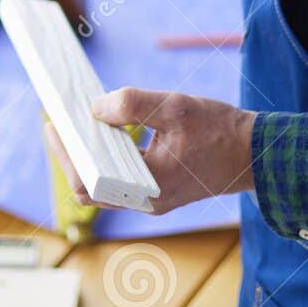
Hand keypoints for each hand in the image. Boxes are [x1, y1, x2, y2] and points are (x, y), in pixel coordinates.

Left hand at [43, 88, 256, 214]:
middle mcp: (146, 201)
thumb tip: (95, 108)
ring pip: (104, 186)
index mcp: (148, 186)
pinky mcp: (158, 192)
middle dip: (70, 155)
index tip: (52, 125)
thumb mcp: (176, 107)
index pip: (88, 181)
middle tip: (58, 123)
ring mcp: (152, 200)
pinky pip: (120, 181)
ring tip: (76, 124)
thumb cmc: (219, 130)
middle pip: (90, 187)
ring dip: (87, 157)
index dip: (65, 154)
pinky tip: (102, 132)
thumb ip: (133, 105)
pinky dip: (106, 159)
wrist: (255, 154)